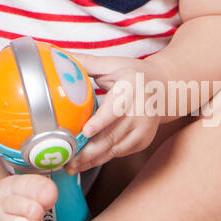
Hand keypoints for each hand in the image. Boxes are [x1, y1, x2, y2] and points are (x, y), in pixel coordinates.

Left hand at [64, 55, 170, 174]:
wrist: (164, 88)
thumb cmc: (132, 73)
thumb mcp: (111, 64)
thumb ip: (85, 62)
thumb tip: (56, 53)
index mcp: (131, 88)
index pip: (115, 108)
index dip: (101, 121)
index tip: (86, 131)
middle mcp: (141, 110)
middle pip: (113, 134)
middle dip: (89, 151)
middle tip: (68, 161)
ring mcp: (145, 128)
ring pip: (115, 148)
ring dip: (93, 160)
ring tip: (72, 167)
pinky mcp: (144, 140)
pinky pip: (120, 153)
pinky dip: (103, 159)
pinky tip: (86, 163)